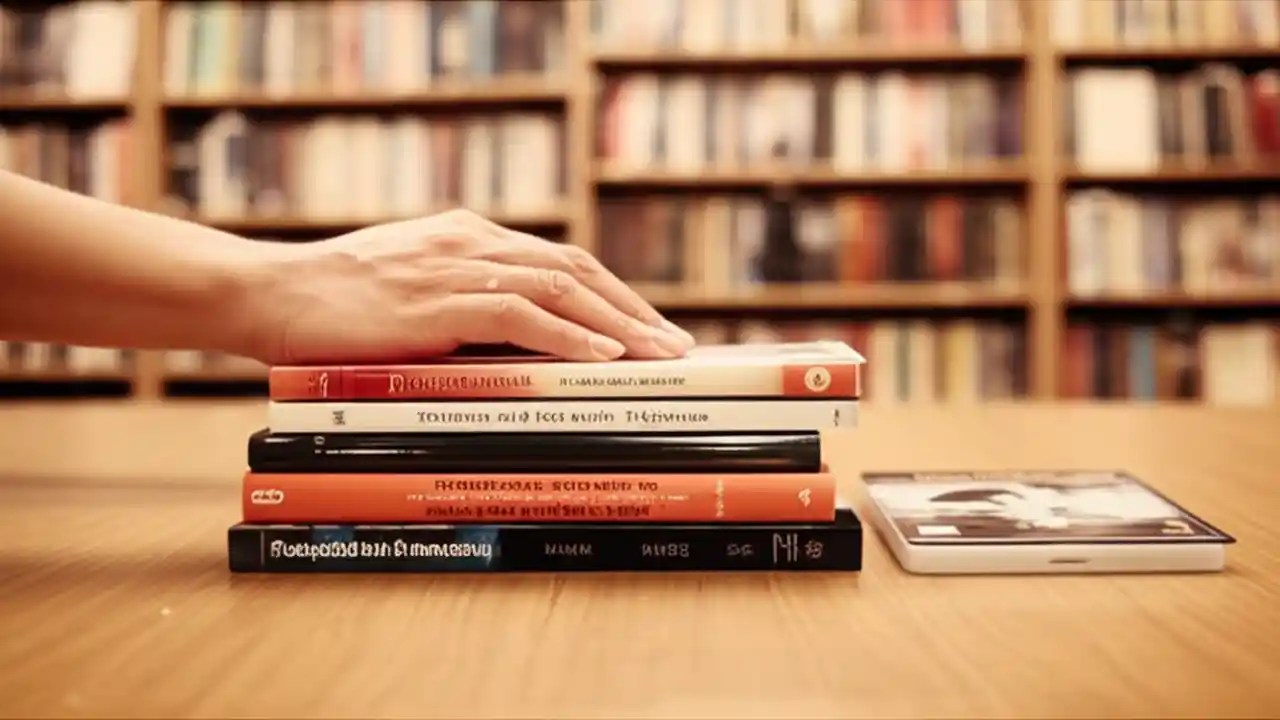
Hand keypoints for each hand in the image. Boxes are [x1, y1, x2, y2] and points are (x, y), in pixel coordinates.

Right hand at [243, 209, 695, 364]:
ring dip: (618, 324)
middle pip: (576, 268)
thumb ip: (461, 302)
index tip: (648, 327)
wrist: (269, 294)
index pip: (560, 260)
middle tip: (675, 346)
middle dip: (633, 309)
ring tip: (659, 355)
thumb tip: (517, 347)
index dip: (613, 294)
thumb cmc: (333, 305)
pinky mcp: (437, 301)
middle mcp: (471, 242)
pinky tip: (604, 355)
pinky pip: (521, 315)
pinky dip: (570, 335)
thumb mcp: (410, 289)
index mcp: (468, 236)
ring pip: (560, 287)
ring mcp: (455, 267)